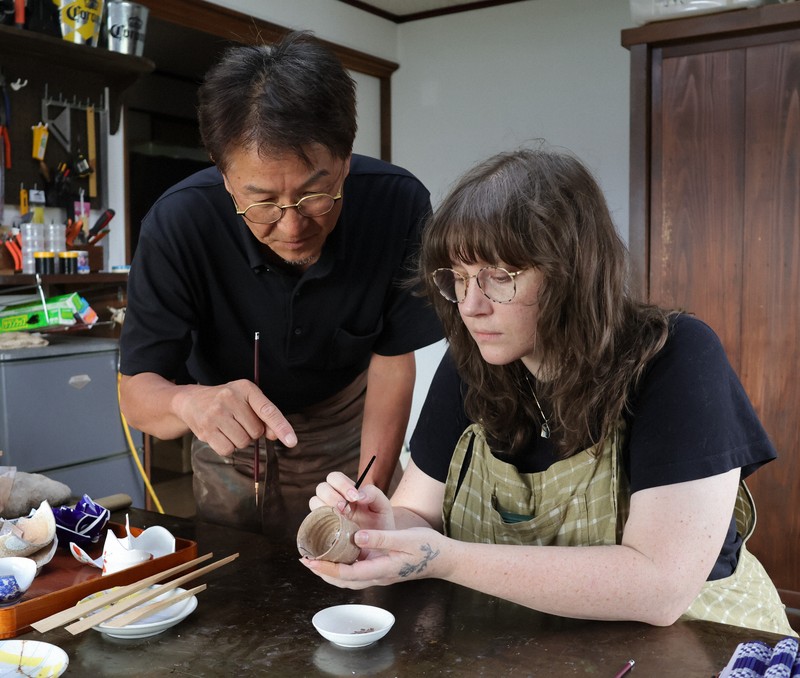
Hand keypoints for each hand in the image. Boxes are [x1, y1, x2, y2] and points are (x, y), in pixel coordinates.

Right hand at [173, 379, 296, 455]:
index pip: (268, 410)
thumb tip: (276, 436)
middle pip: (256, 432)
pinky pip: (228, 450)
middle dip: (252, 432)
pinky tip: (220, 434)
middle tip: (239, 422)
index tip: (292, 442)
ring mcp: (216, 414)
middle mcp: (230, 398)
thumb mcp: (247, 401)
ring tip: (229, 427)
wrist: (192, 401)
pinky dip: (228, 447)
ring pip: (243, 442)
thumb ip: (264, 417)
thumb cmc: (227, 402)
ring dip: (240, 440)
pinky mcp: (205, 429)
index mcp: (246, 388)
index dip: (282, 427)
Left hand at [299, 526, 444, 588]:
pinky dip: (342, 566)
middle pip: (343, 580)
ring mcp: (379, 575)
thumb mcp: (405, 538)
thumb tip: (355, 537)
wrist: (443, 558)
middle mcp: (378, 576)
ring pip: (348, 578)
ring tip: (315, 559)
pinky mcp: (381, 570)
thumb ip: (381, 539)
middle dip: (323, 571)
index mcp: (382, 569)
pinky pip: (356, 572)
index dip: (327, 567)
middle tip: (305, 560)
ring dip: (330, 570)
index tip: (310, 560)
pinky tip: (337, 556)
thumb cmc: (426, 547)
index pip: (348, 573)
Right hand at [310, 471, 393, 530]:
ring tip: (341, 518)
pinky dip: (319, 522)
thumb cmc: (381, 523)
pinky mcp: (324, 530)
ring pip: (314, 502)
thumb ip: (373, 493)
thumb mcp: (382, 506)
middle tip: (345, 508)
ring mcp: (327, 515)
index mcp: (347, 491)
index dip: (341, 484)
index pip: (335, 478)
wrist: (380, 546)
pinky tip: (334, 529)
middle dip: (331, 496)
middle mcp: (334, 500)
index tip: (354, 497)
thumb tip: (359, 495)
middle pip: (321, 488)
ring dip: (324, 507)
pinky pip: (313, 522)